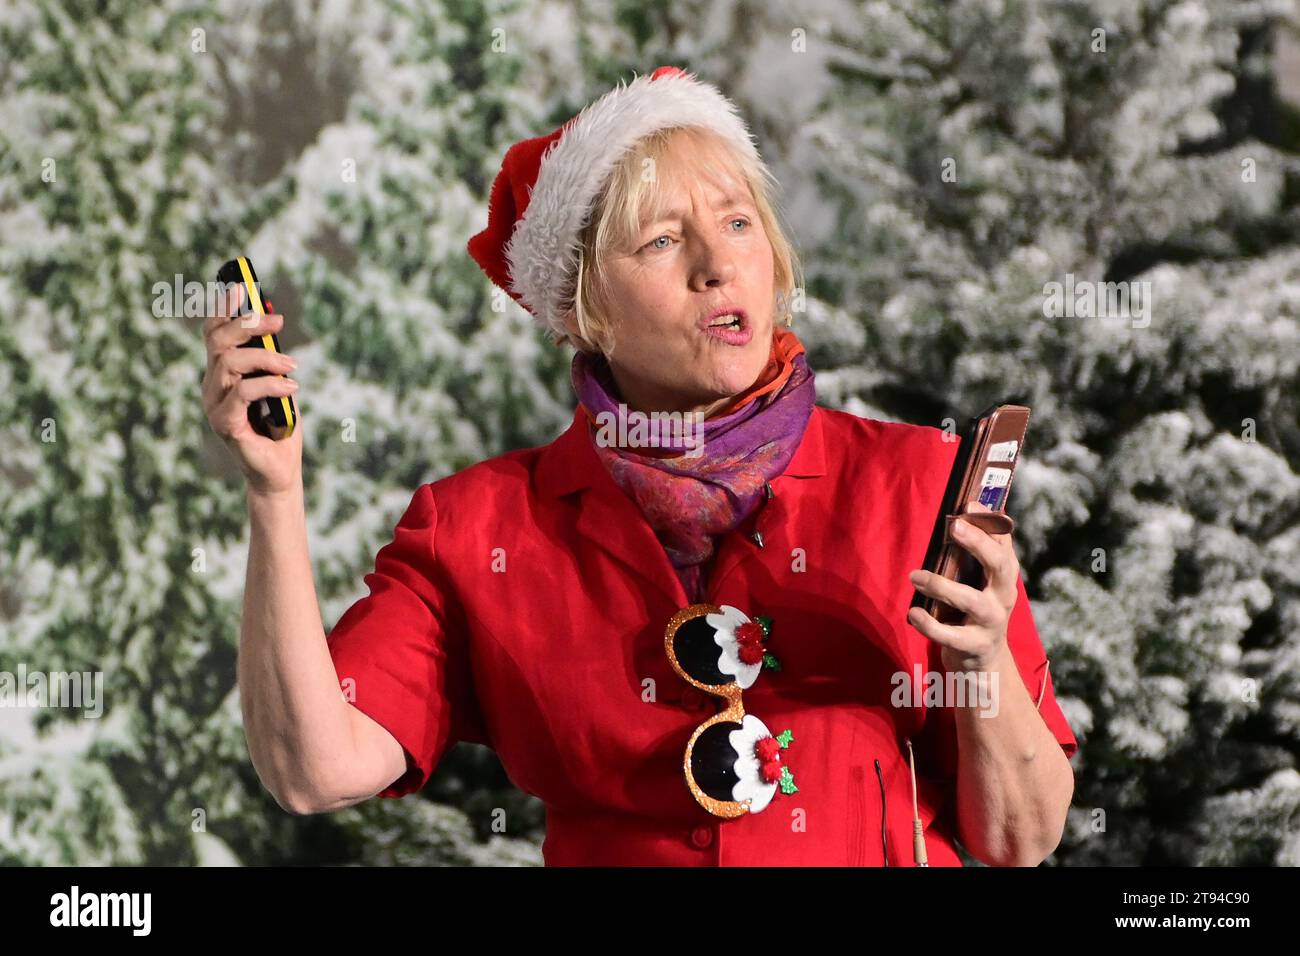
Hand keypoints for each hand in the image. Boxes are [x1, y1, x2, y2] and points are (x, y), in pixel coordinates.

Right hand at [201, 281, 303, 495]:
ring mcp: (214, 404)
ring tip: (293, 365)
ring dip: (266, 358)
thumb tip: (272, 320)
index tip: (239, 286)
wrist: (280, 470)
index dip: (222, 307)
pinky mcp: (224, 424)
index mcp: (221, 372)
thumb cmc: (279, 426)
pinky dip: (270, 385)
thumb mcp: (279, 383)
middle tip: (278, 322)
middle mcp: (212, 385)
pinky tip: (292, 388)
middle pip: (217, 341)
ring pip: (229, 363)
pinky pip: (243, 392)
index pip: (213, 333)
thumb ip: (272, 357)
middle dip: (247, 323)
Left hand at [905, 501, 1019, 672]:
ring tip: (915, 576)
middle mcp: (1003, 596)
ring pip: (971, 600)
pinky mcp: (975, 646)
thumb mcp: (983, 582)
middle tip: (953, 526)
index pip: (1003, 544)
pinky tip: (913, 613)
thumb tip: (972, 506)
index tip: (968, 505)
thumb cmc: (977, 609)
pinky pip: (951, 635)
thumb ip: (979, 550)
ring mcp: (991, 623)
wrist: (985, 661)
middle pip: (1000, 566)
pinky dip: (930, 624)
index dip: (988, 524)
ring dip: (941, 585)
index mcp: (1005, 576)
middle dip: (979, 544)